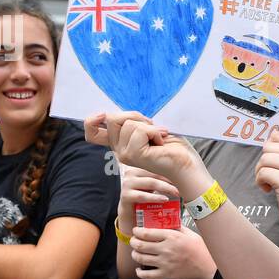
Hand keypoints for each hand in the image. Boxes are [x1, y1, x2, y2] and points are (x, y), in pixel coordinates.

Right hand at [87, 112, 204, 195]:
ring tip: (159, 140)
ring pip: (129, 123)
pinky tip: (161, 144)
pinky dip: (155, 132)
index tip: (103, 114)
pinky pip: (141, 130)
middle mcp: (119, 151)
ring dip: (150, 127)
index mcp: (120, 144)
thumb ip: (130, 122)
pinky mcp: (134, 155)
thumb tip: (113, 113)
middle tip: (153, 129)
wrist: (186, 165)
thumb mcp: (148, 128)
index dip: (91, 121)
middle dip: (136, 116)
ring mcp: (125, 154)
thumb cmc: (172, 147)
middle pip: (112, 118)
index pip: (92, 133)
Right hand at [119, 165, 180, 220]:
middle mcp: (130, 173)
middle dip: (169, 181)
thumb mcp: (151, 186)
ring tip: (176, 193)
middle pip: (154, 174)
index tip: (181, 178)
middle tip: (181, 187)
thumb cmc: (143, 198)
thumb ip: (160, 179)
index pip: (156, 168)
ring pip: (150, 183)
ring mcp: (127, 184)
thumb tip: (180, 175)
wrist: (130, 212)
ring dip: (165, 188)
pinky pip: (143, 196)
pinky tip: (164, 199)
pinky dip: (155, 197)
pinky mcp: (125, 195)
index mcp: (137, 168)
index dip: (169, 173)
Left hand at [129, 226, 205, 278]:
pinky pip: (147, 275)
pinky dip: (140, 272)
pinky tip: (140, 270)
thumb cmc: (202, 252)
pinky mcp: (166, 275)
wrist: (209, 269)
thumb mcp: (191, 234)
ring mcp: (165, 263)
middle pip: (140, 245)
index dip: (137, 232)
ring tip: (136, 253)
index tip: (136, 231)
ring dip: (135, 255)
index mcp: (172, 237)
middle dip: (133, 242)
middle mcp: (166, 249)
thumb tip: (170, 222)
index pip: (147, 233)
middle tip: (134, 241)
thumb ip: (179, 228)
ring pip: (141, 258)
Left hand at [255, 130, 278, 235]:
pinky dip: (260, 182)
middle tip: (267, 177)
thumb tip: (271, 135)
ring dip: (260, 173)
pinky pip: (263, 173)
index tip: (270, 164)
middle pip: (268, 148)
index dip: (269, 148)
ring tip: (268, 185)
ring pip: (264, 160)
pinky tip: (268, 190)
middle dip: (262, 163)